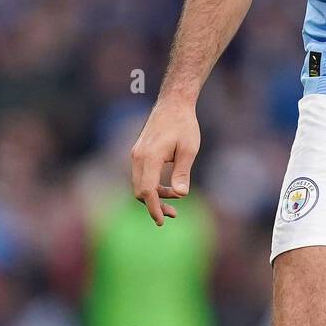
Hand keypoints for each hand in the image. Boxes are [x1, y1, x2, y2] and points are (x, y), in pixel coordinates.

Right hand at [131, 96, 200, 225]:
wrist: (173, 104)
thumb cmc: (184, 125)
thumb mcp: (189, 149)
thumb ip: (182, 173)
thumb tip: (181, 195)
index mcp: (150, 157)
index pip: (146, 190)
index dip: (153, 208)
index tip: (161, 221)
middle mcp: (138, 157)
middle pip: (140, 190)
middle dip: (154, 205)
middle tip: (173, 215)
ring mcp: (136, 154)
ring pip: (139, 184)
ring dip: (154, 196)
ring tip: (174, 202)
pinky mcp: (139, 153)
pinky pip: (141, 176)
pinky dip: (152, 186)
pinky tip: (168, 189)